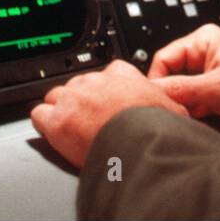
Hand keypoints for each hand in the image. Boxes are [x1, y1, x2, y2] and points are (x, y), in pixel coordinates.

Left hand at [31, 60, 188, 167]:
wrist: (141, 147)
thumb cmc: (156, 130)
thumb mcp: (173, 108)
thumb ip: (168, 102)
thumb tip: (180, 110)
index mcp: (121, 74)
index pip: (106, 73)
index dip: (105, 90)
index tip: (107, 102)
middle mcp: (94, 82)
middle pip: (78, 85)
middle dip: (81, 101)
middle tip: (90, 120)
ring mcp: (73, 99)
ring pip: (56, 97)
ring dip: (62, 111)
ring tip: (71, 128)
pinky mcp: (58, 121)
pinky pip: (39, 115)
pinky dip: (44, 124)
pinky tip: (53, 134)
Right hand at [151, 24, 219, 125]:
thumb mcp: (215, 89)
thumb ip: (180, 89)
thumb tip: (150, 91)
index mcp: (203, 40)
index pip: (162, 59)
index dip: (158, 81)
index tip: (156, 101)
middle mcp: (205, 52)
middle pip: (173, 77)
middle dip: (181, 97)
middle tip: (190, 110)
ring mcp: (211, 71)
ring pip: (185, 93)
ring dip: (194, 107)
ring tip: (211, 112)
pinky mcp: (217, 88)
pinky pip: (198, 102)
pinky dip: (204, 112)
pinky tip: (218, 116)